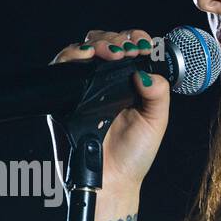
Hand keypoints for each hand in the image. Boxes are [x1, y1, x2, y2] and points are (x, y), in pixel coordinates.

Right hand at [46, 28, 170, 194]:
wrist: (112, 181)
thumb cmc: (134, 155)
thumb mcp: (157, 120)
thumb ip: (158, 93)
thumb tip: (146, 71)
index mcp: (128, 84)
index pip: (129, 48)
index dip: (135, 40)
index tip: (143, 46)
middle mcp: (105, 83)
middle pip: (104, 43)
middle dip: (115, 38)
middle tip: (126, 50)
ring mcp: (84, 89)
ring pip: (83, 49)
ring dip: (97, 42)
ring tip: (110, 51)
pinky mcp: (65, 97)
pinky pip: (62, 68)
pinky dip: (71, 55)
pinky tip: (85, 55)